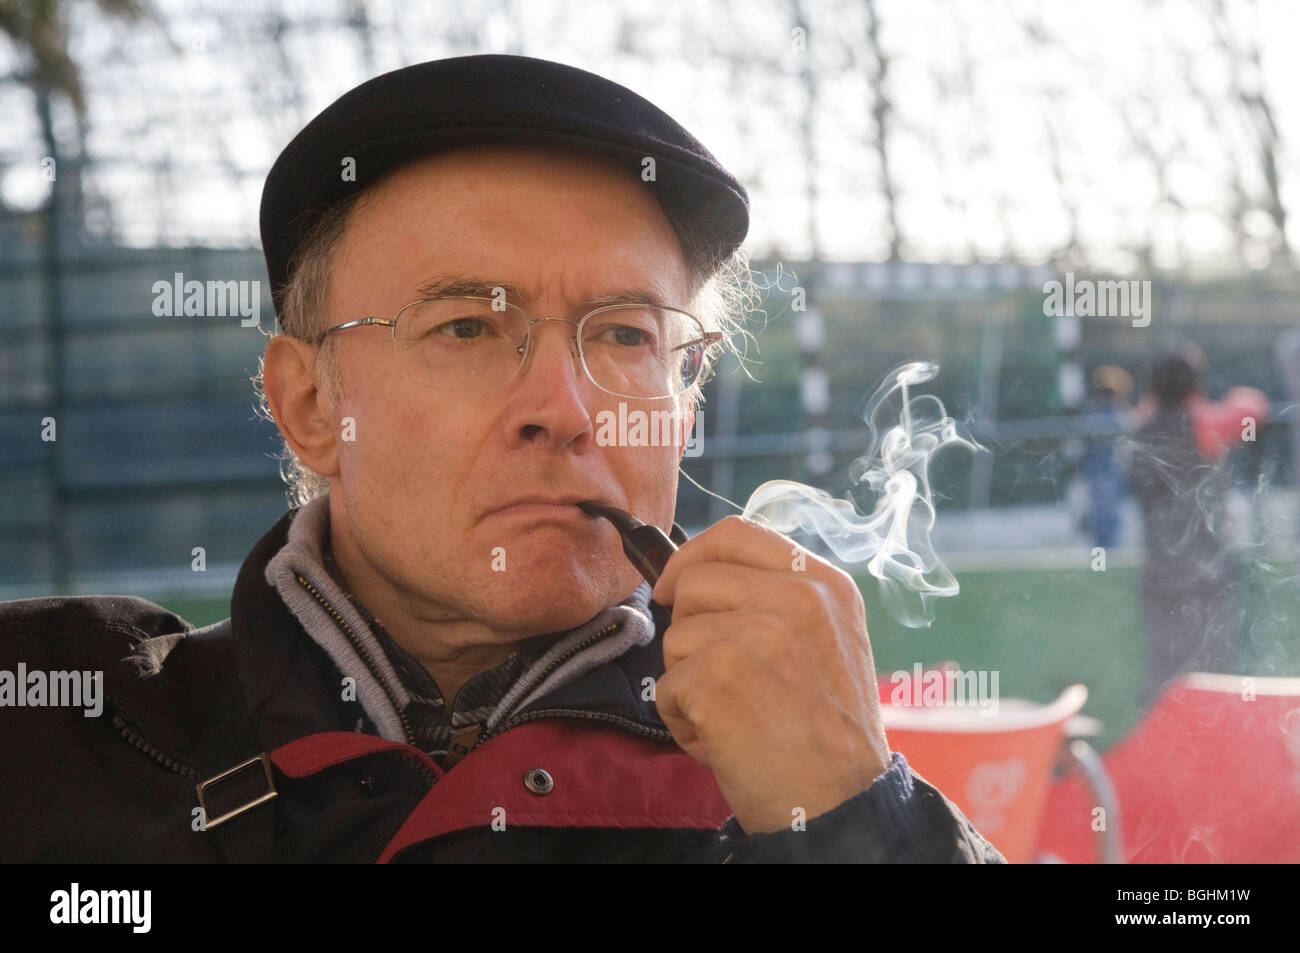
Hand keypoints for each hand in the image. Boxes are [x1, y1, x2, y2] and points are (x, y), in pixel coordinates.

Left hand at [651, 516, 891, 834]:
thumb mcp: (826, 640)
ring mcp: (757, 634)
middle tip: (726, 678)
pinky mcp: (720, 675)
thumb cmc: (825, 732)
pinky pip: (665, 686)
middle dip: (690, 630)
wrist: (841, 805)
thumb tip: (691, 573)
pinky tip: (722, 740)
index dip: (692, 554)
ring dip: (687, 681)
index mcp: (825, 584)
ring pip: (675, 636)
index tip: (673, 585)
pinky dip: (681, 721)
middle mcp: (796, 599)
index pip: (736, 533)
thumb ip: (776, 598)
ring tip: (733, 714)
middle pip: (694, 581)